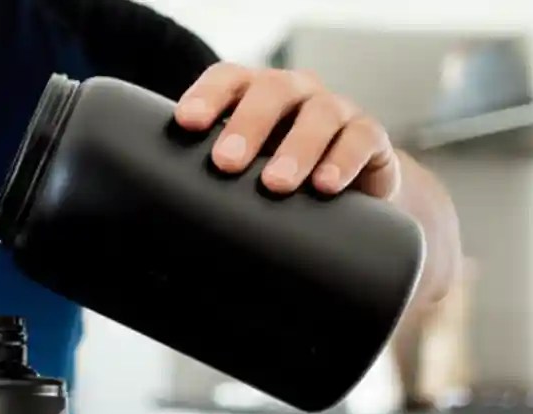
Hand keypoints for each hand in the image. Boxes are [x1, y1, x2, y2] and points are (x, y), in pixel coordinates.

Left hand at [173, 63, 399, 200]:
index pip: (227, 79)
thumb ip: (209, 176)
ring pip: (318, 115)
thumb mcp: (244, 171)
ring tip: (275, 185)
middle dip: (247, 125)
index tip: (187, 123)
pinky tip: (324, 186)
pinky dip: (342, 162)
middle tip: (226, 163)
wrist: (347, 196)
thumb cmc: (275, 177)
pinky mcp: (369, 136)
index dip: (207, 96)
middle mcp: (294, 93)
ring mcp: (334, 110)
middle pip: (272, 91)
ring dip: (295, 149)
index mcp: (253, 94)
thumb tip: (163, 215)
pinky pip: (359, 140)